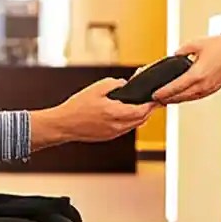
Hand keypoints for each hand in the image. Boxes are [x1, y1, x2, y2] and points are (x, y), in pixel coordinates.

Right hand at [31, 78, 157, 148]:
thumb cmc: (77, 107)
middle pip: (142, 120)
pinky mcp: (108, 137)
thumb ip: (114, 84)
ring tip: (142, 106)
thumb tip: (125, 84)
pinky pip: (126, 129)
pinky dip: (131, 122)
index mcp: (115, 113)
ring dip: (141, 117)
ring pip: (135, 126)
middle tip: (153, 102)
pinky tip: (127, 114)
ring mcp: (113, 133)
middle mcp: (117, 126)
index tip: (156, 98)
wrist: (64, 125)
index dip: (151, 105)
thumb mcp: (96, 88)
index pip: (142, 111)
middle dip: (149, 111)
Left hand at [152, 34, 220, 103]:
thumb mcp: (196, 44)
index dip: (163, 92)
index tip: (154, 94)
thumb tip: (174, 56)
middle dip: (167, 99)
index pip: (175, 88)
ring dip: (176, 100)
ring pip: (188, 99)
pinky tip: (182, 95)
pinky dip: (186, 98)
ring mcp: (209, 89)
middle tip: (156, 99)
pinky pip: (196, 97)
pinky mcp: (213, 89)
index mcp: (197, 75)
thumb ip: (181, 51)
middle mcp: (203, 85)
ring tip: (166, 98)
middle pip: (180, 97)